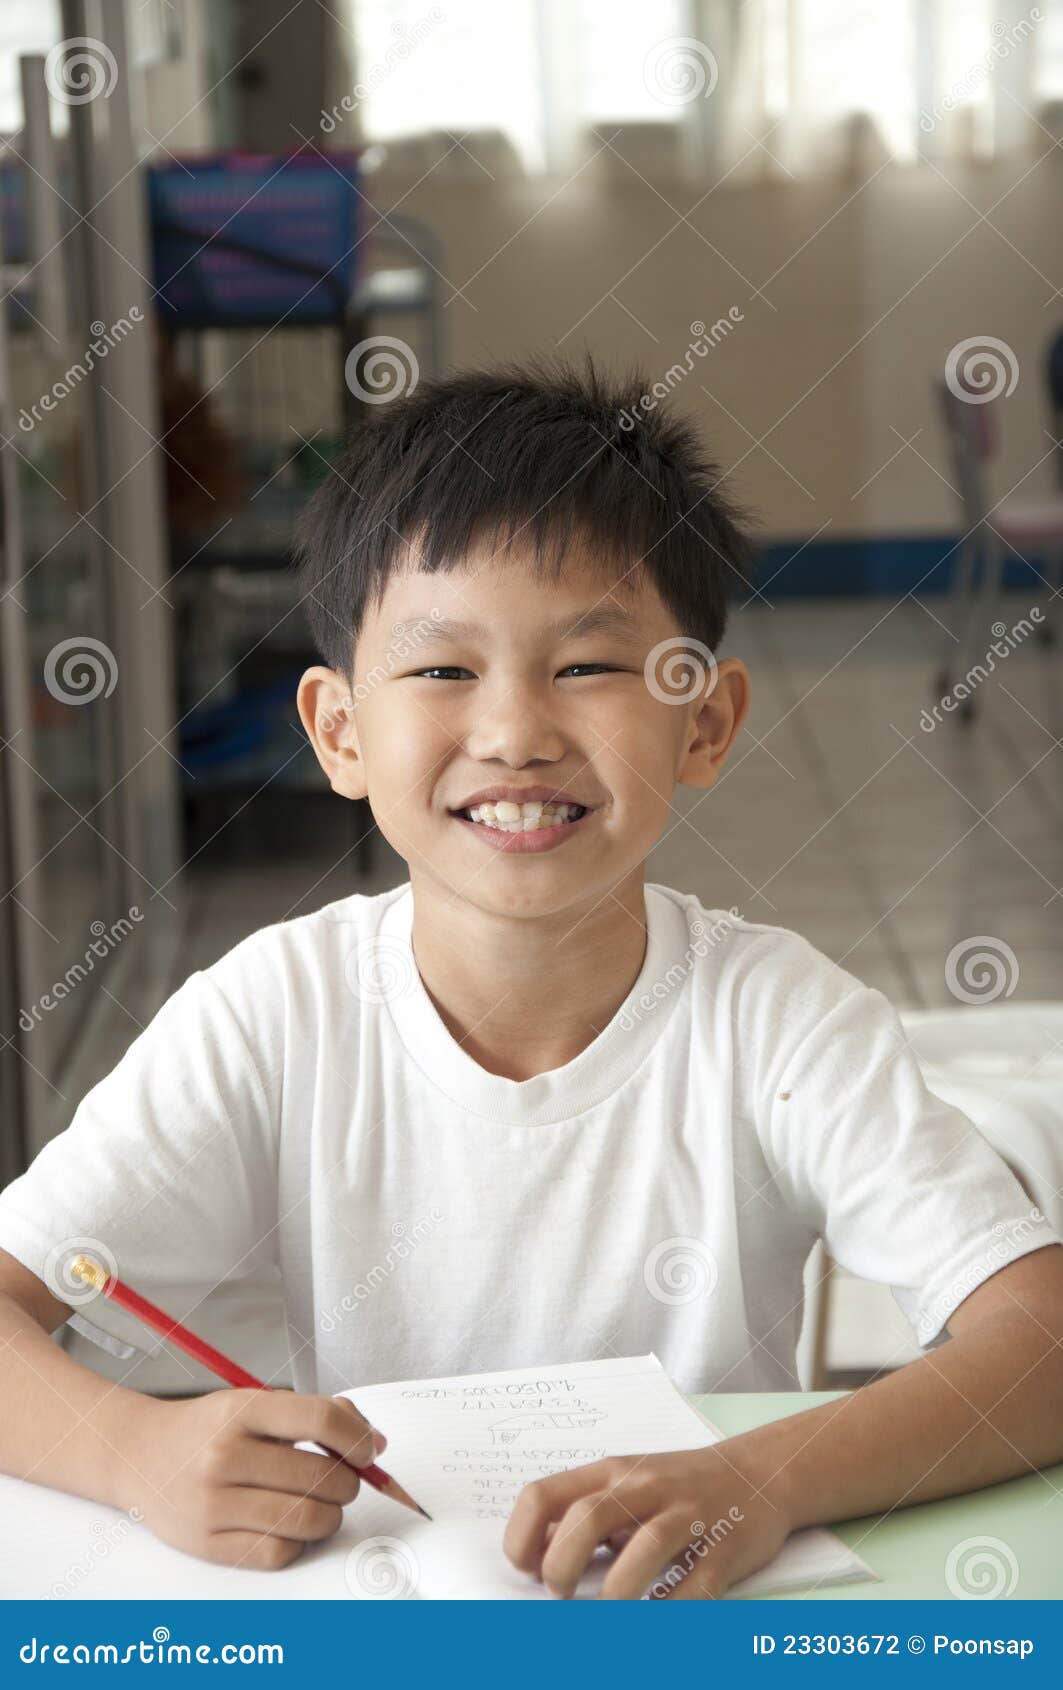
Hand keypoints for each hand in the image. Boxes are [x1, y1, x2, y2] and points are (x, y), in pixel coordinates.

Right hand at [125, 1389, 386, 1569]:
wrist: (140, 1455)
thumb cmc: (208, 1429)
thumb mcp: (255, 1402)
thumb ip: (317, 1413)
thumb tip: (376, 1443)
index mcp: (241, 1411)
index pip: (321, 1420)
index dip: (359, 1438)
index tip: (368, 1451)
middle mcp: (224, 1456)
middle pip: (322, 1476)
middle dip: (348, 1482)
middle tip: (342, 1479)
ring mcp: (213, 1503)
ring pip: (308, 1520)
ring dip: (330, 1515)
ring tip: (321, 1503)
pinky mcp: (207, 1544)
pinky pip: (279, 1553)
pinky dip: (299, 1543)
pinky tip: (290, 1525)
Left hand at [503, 1441, 793, 1598]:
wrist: (759, 1474)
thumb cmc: (678, 1488)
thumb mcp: (624, 1485)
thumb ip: (582, 1511)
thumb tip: (531, 1555)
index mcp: (610, 1473)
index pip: (544, 1494)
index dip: (522, 1539)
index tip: (528, 1572)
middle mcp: (645, 1488)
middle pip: (587, 1518)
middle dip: (561, 1566)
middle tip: (560, 1595)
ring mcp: (687, 1517)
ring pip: (645, 1548)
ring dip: (615, 1593)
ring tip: (604, 1616)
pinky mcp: (723, 1550)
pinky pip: (694, 1588)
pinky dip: (668, 1614)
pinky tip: (652, 1623)